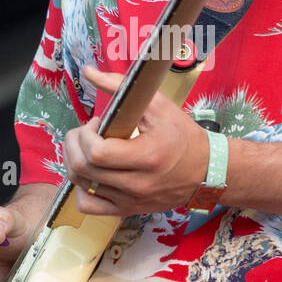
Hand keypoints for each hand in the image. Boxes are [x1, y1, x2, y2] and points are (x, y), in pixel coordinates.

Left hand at [63, 64, 209, 215]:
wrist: (206, 171)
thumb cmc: (183, 136)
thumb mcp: (158, 105)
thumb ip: (121, 87)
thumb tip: (88, 72)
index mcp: (146, 157)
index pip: (96, 153)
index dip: (87, 134)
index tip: (98, 122)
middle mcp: (137, 184)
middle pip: (83, 169)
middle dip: (76, 144)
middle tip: (88, 132)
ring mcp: (130, 200)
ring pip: (82, 185)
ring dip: (77, 161)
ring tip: (90, 148)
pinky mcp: (127, 210)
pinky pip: (89, 206)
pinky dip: (83, 188)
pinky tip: (93, 173)